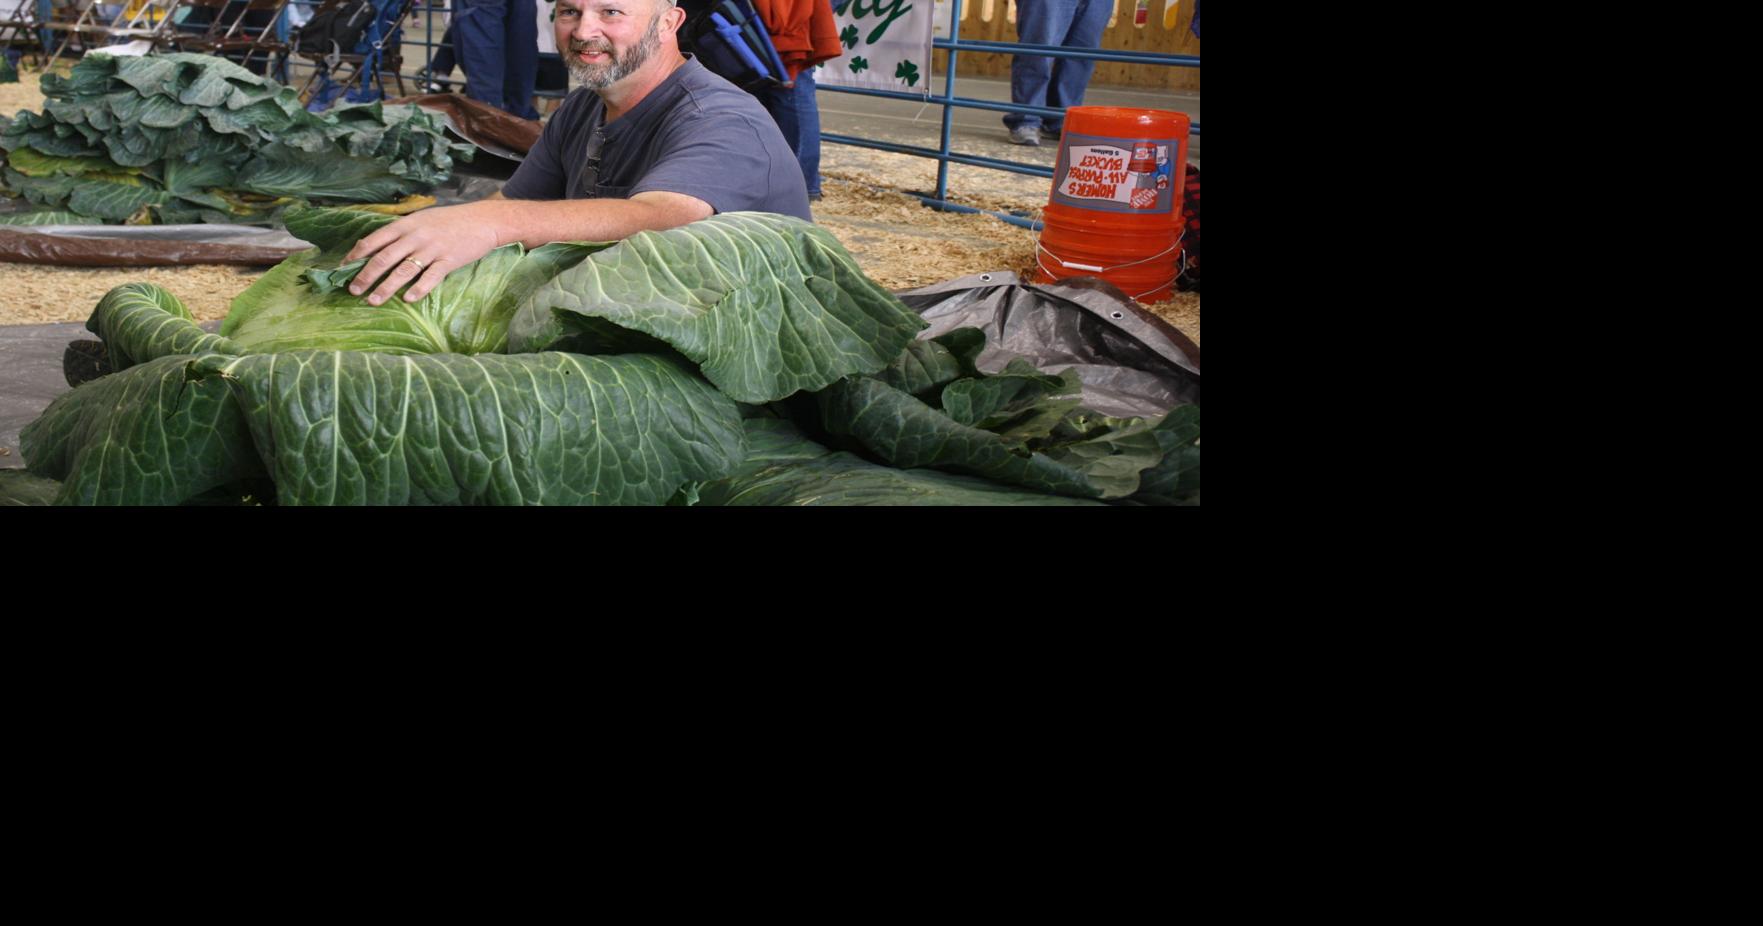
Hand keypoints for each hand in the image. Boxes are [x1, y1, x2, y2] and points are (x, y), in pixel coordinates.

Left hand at [345, 202, 504, 305]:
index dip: (356, 255)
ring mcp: (432, 249)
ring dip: (386, 287)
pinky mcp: (449, 260)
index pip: (374, 240)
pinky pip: (431, 277)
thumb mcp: (420, 220)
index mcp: (405, 225)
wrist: (482, 220)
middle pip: (384, 258)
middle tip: (353, 290)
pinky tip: (408, 299)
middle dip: (366, 275)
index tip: (343, 268)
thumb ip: (399, 232)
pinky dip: (419, 289)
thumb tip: (372, 245)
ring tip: (373, 301)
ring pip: (404, 270)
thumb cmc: (449, 221)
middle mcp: (415, 236)